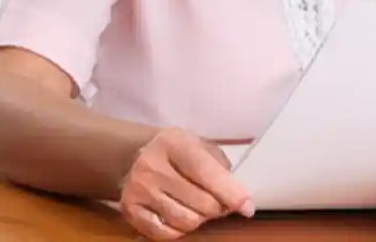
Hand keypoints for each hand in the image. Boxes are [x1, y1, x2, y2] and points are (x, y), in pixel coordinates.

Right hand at [118, 127, 253, 239]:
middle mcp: (152, 166)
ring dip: (200, 219)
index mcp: (174, 143)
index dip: (231, 193)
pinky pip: (165, 234)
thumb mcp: (200, 146)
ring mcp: (137, 190)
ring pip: (185, 221)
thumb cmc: (179, 151)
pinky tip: (180, 215)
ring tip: (199, 208)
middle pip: (200, 203)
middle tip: (219, 204)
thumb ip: (220, 167)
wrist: (135, 154)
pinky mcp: (128, 210)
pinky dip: (179, 230)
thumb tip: (238, 200)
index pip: (207, 173)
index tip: (248, 207)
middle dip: (218, 208)